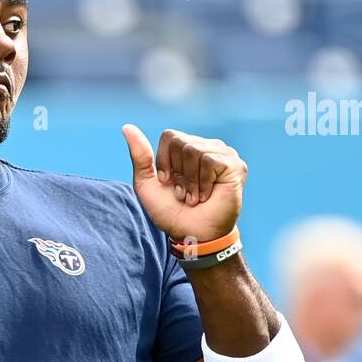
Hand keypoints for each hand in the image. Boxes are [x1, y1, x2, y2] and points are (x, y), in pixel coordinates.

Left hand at [121, 124, 246, 242]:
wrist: (192, 234)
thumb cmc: (171, 212)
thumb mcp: (147, 184)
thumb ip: (139, 156)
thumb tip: (126, 127)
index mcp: (187, 148)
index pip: (170, 136)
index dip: (164, 162)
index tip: (168, 183)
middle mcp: (207, 146)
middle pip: (180, 142)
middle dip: (177, 173)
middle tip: (183, 193)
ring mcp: (223, 154)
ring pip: (194, 150)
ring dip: (189, 181)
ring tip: (194, 197)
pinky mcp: (235, 165)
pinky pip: (210, 161)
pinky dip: (202, 183)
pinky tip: (206, 196)